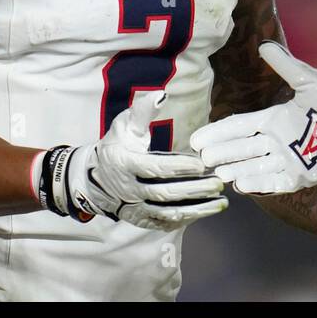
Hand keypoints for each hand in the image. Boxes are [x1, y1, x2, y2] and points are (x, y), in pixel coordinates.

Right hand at [66, 92, 227, 230]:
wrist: (95, 178)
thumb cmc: (117, 145)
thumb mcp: (125, 125)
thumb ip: (143, 111)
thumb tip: (162, 94)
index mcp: (124, 164)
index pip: (155, 168)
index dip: (179, 167)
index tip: (202, 163)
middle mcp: (129, 190)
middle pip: (165, 193)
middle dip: (194, 190)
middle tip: (218, 182)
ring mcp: (134, 208)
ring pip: (167, 213)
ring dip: (196, 209)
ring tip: (221, 202)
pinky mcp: (141, 220)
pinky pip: (166, 223)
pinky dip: (187, 219)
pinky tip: (207, 211)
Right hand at [190, 42, 316, 192]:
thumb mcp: (308, 80)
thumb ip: (285, 66)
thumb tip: (264, 45)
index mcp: (276, 119)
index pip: (240, 126)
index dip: (219, 132)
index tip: (198, 139)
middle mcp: (278, 141)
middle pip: (243, 148)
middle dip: (222, 153)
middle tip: (202, 159)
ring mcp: (289, 159)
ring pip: (255, 166)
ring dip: (237, 170)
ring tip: (219, 173)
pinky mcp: (302, 174)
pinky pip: (276, 181)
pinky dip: (260, 183)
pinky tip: (243, 185)